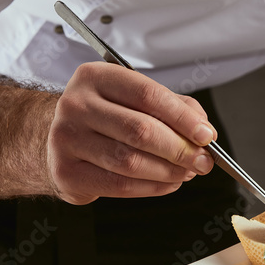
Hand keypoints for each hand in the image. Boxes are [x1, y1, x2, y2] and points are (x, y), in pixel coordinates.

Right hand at [46, 62, 216, 203]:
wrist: (58, 136)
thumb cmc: (103, 116)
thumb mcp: (133, 98)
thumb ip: (171, 107)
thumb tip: (202, 130)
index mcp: (96, 77)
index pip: (148, 95)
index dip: (183, 118)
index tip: (206, 134)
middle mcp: (76, 105)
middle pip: (140, 130)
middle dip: (180, 149)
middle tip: (202, 160)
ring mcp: (66, 139)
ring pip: (130, 161)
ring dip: (168, 171)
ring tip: (186, 172)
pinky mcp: (66, 172)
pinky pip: (118, 185)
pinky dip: (151, 187)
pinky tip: (166, 183)